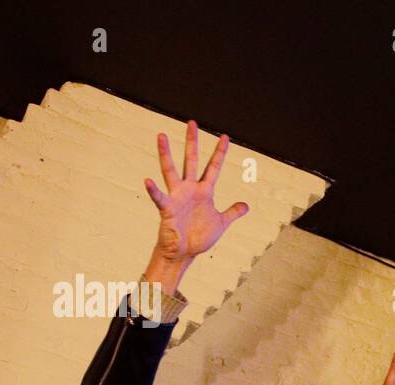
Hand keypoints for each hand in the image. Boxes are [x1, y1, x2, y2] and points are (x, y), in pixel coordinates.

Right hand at [143, 120, 249, 286]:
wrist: (184, 253)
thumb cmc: (199, 237)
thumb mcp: (221, 223)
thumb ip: (232, 213)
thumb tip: (246, 205)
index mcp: (204, 191)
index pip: (213, 167)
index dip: (220, 153)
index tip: (225, 137)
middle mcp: (189, 189)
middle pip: (191, 160)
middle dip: (193, 142)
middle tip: (193, 122)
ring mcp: (177, 197)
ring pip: (170, 170)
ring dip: (166, 154)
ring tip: (162, 136)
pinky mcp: (167, 209)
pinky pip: (159, 197)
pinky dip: (153, 190)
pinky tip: (147, 180)